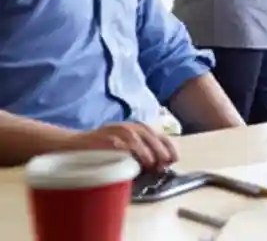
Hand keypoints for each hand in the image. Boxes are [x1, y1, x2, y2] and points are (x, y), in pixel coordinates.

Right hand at [61, 122, 176, 171]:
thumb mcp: (123, 149)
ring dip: (147, 151)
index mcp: (135, 129)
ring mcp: (113, 130)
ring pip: (136, 137)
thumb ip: (140, 153)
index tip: (174, 159)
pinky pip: (118, 143)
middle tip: (163, 165)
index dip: (168, 147)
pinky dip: (128, 151)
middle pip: (150, 135)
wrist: (68, 146)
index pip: (158, 135)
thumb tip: (160, 165)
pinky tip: (133, 160)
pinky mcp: (102, 138)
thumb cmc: (98, 151)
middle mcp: (126, 127)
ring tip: (151, 164)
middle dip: (160, 150)